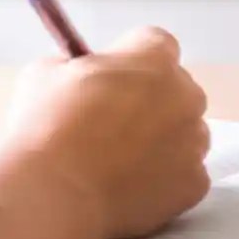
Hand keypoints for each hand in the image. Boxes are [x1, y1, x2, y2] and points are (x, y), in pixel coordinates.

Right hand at [0, 27, 210, 238]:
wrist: (54, 194)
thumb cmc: (45, 127)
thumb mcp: (45, 73)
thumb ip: (74, 67)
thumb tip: (78, 76)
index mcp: (153, 57)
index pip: (156, 44)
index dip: (131, 60)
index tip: (109, 78)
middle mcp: (185, 94)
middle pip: (176, 89)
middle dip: (151, 100)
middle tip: (112, 123)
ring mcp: (194, 141)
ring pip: (185, 133)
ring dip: (162, 140)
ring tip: (119, 162)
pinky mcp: (194, 183)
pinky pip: (185, 174)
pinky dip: (164, 180)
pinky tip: (130, 187)